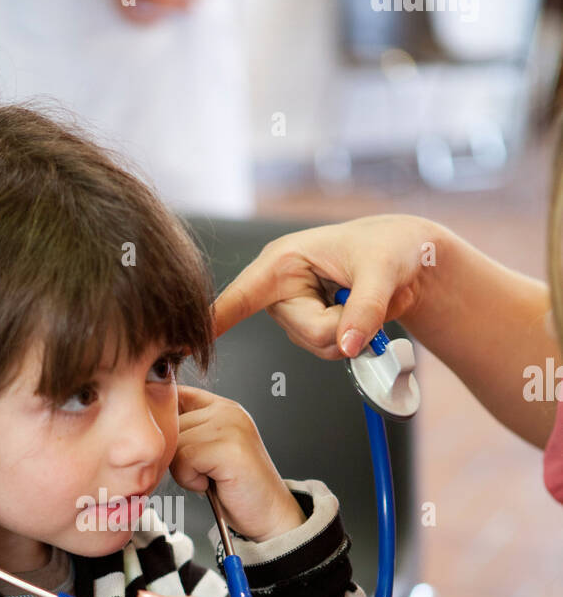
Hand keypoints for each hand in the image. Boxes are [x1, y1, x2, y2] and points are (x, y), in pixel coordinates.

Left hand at [171, 384, 305, 540]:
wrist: (270, 515)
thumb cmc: (236, 488)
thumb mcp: (209, 450)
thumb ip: (187, 431)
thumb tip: (146, 425)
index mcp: (222, 407)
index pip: (175, 394)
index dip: (163, 421)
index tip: (172, 447)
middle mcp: (227, 410)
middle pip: (169, 423)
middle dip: (176, 454)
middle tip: (202, 472)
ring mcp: (230, 426)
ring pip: (174, 442)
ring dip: (184, 469)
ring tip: (209, 477)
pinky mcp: (229, 447)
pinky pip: (184, 459)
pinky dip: (190, 479)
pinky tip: (212, 483)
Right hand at [212, 214, 437, 358]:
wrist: (409, 260)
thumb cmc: (390, 246)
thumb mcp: (382, 271)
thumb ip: (365, 309)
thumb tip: (348, 345)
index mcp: (283, 261)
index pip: (242, 297)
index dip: (217, 320)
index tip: (185, 344)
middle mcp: (281, 288)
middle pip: (303, 332)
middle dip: (339, 324)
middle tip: (361, 296)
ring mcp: (295, 311)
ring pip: (318, 346)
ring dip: (348, 333)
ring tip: (361, 300)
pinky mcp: (309, 327)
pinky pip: (329, 350)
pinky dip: (351, 339)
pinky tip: (357, 315)